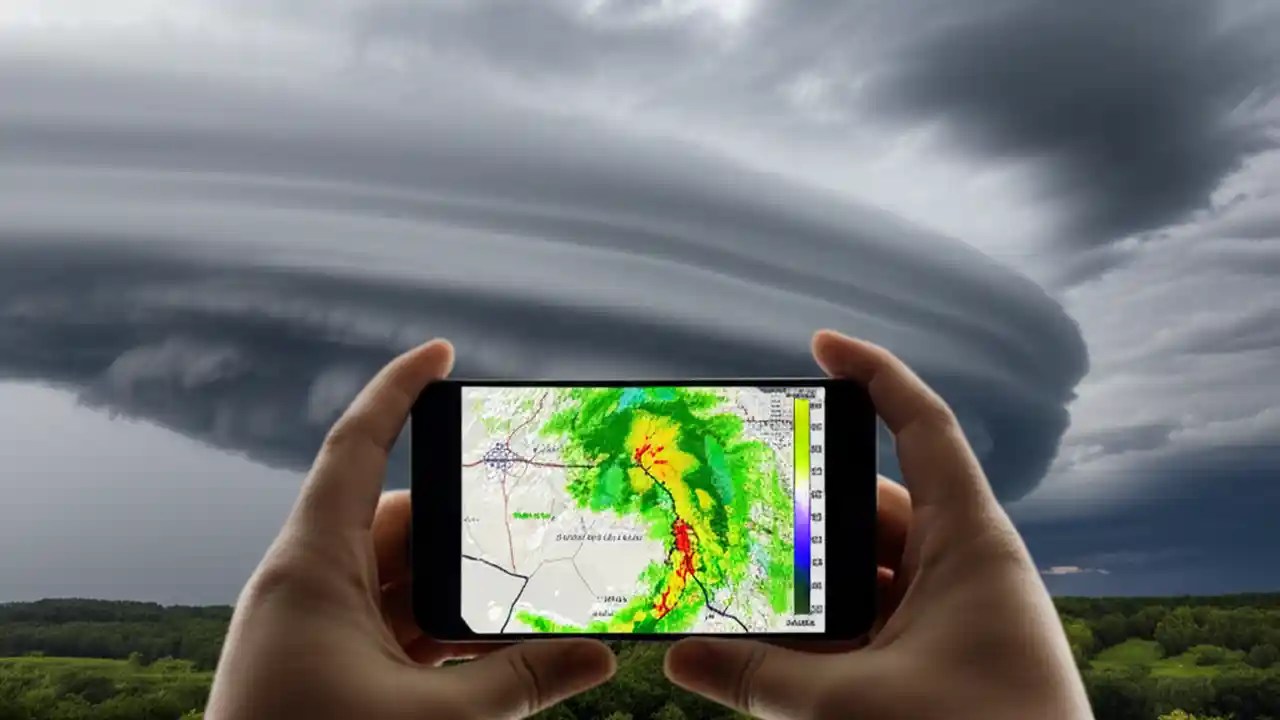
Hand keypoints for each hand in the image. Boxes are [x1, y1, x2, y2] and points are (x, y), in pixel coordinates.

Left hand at [205, 339, 615, 719]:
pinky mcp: (329, 677)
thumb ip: (522, 682)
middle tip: (538, 515)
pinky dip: (444, 636)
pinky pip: (395, 632)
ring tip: (535, 594)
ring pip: (401, 583)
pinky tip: (498, 653)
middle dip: (467, 522)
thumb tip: (598, 657)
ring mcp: (316, 635)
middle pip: (395, 521)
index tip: (443, 353)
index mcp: (309, 569)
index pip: (353, 447)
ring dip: (462, 592)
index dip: (396, 391)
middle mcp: (307, 589)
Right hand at [663, 330, 1091, 719]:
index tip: (822, 345)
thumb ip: (758, 679)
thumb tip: (680, 657)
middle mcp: (962, 568)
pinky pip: (869, 626)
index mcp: (969, 542)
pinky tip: (769, 647)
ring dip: (807, 582)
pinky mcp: (936, 664)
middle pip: (871, 508)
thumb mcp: (851, 706)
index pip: (925, 427)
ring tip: (736, 576)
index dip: (878, 374)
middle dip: (805, 508)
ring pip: (864, 576)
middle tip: (734, 497)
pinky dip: (824, 632)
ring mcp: (950, 618)